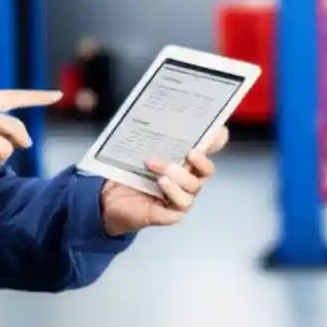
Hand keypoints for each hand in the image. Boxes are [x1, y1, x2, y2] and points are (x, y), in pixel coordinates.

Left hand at [99, 127, 228, 236]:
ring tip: (156, 165)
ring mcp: (180, 198)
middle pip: (206, 171)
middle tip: (189, 152)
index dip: (216, 141)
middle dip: (200, 161)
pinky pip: (179, 206)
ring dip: (178, 175)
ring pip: (193, 188)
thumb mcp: (140, 150)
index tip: (217, 132)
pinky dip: (173, 193)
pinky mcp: (169, 214)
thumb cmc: (129, 173)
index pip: (208, 150)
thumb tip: (158, 113)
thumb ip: (153, 136)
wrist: (109, 199)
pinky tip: (161, 183)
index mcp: (185, 162)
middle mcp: (187, 180)